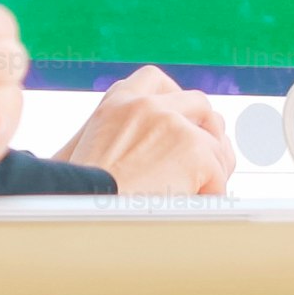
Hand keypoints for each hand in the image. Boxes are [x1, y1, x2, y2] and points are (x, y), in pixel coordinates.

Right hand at [52, 65, 237, 197]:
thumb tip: (126, 149)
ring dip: (213, 165)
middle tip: (204, 159)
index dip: (174, 98)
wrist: (81, 214)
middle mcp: (146, 105)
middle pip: (198, 104)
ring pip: (214, 141)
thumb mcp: (79, 154)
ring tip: (200, 191)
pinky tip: (195, 208)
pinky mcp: (194, 150)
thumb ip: (105, 138)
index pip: (153, 80)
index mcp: (117, 102)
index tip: (179, 119)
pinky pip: (219, 172)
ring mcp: (173, 124)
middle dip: (206, 131)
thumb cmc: (74, 199)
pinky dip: (212, 193)